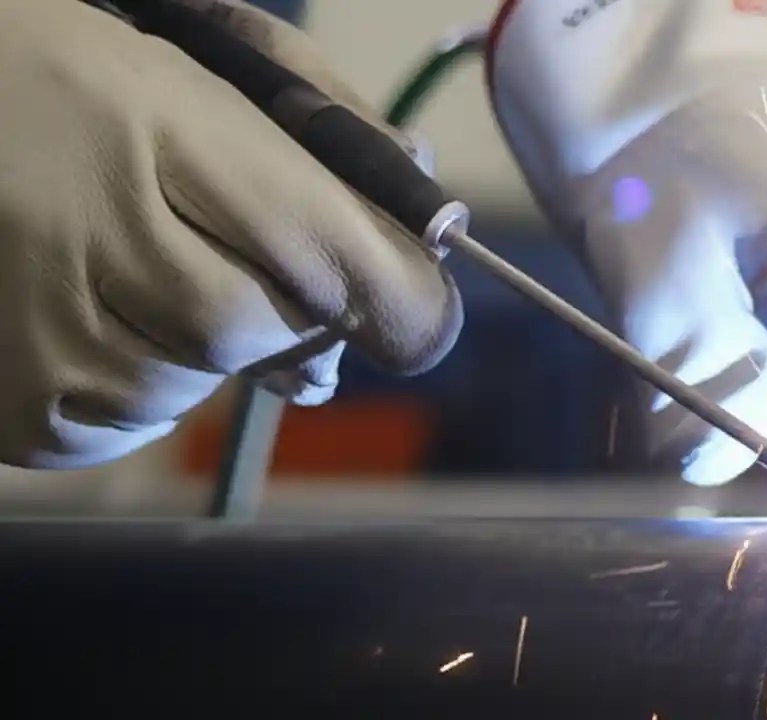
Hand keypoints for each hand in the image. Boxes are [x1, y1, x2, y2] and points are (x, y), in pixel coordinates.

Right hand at [0, 0, 460, 468]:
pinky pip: (121, 430)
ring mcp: (27, 316)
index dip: (392, 297)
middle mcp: (78, 217)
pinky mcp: (2, 394)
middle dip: (294, 320)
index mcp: (147, 114)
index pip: (312, 239)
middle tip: (281, 289)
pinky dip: (151, 394)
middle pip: (250, 327)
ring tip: (167, 284)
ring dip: (218, 355)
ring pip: (189, 386)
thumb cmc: (84, 81)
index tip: (422, 317)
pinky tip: (121, 328)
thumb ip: (328, 133)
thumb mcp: (206, 65)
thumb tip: (425, 237)